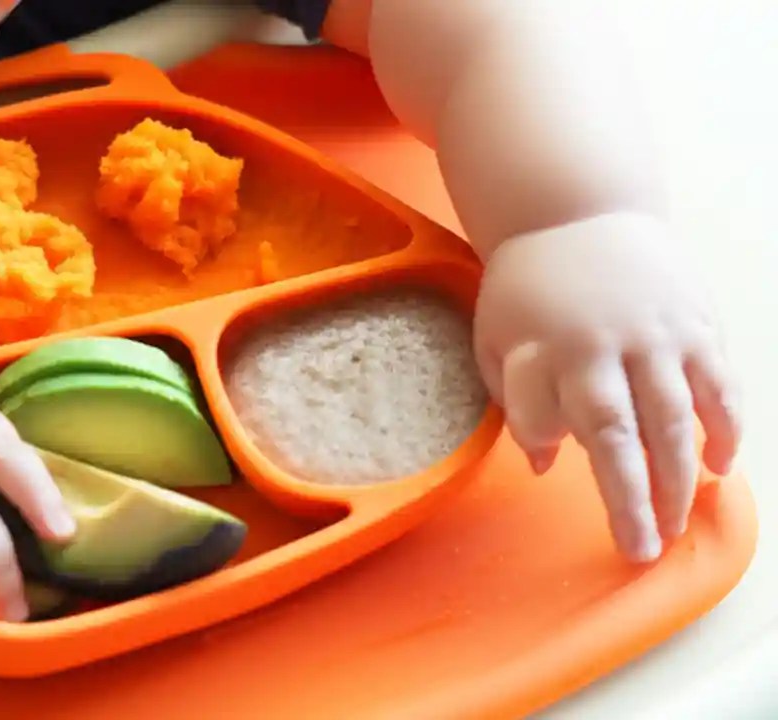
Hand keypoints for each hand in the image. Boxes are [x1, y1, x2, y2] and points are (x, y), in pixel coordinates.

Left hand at [472, 212, 741, 561]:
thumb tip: (542, 463)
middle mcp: (605, 346)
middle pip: (624, 432)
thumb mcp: (495, 338)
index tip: (568, 491)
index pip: (557, 421)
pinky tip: (719, 467)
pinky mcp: (696, 324)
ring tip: (674, 525)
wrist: (574, 210)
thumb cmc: (528, 289)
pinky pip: (720, 385)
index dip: (566, 460)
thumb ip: (516, 399)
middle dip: (635, 498)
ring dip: (679, 478)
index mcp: (548, 350)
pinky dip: (726, 428)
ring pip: (676, 417)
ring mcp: (657, 334)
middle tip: (641, 550)